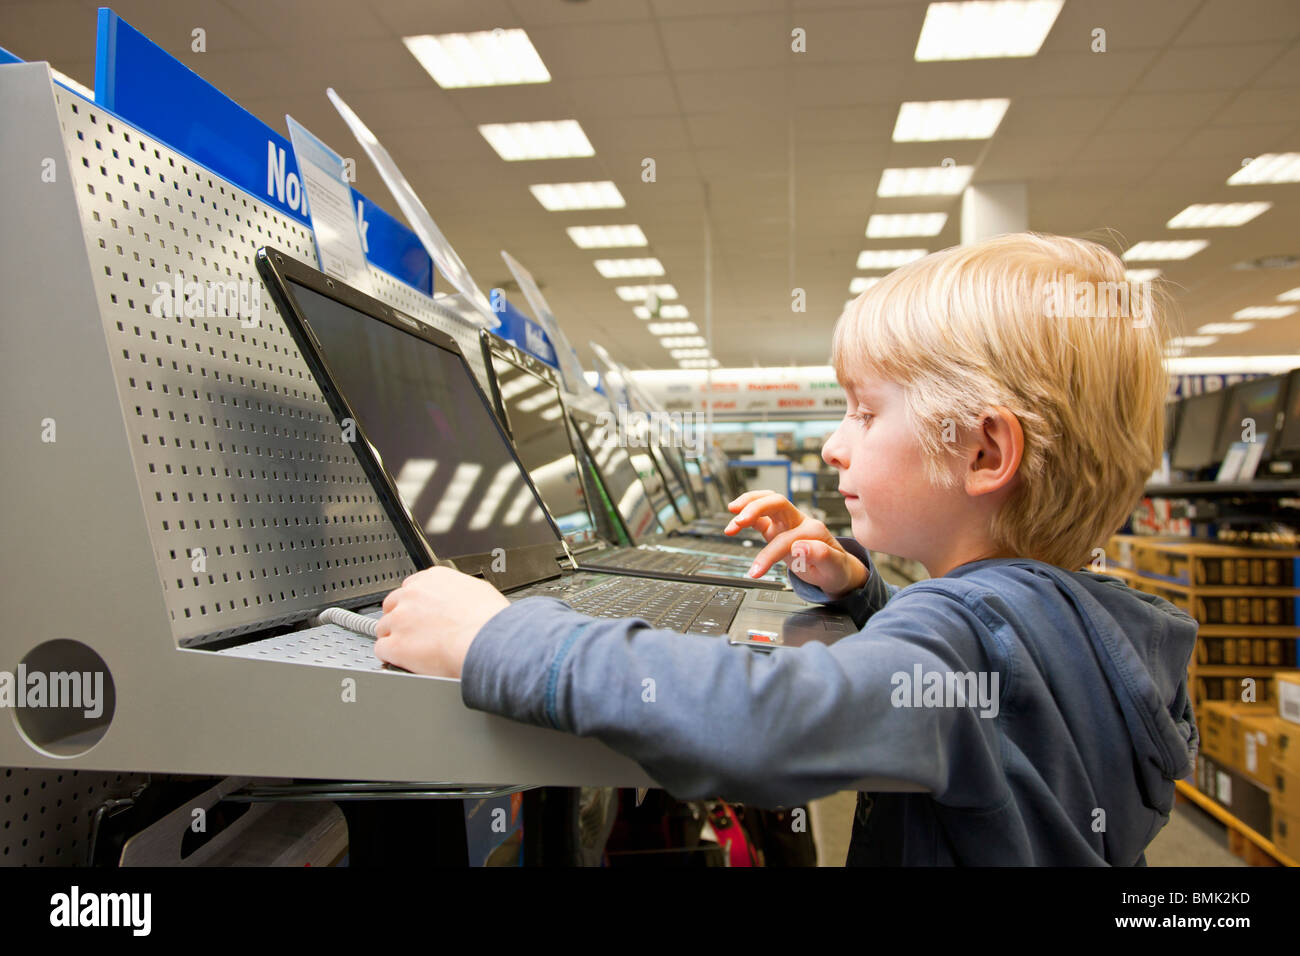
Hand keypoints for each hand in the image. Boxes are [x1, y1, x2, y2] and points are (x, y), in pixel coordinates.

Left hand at [374, 567, 509, 677]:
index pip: (411, 587)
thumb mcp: (479, 591)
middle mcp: (413, 594)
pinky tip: (401, 660)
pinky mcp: (396, 644)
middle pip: (393, 605)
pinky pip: (381, 649)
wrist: (484, 641)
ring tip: (409, 650)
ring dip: (394, 638)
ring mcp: (401, 619)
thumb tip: (463, 599)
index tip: (418, 614)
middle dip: (400, 619)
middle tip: (413, 633)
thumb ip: (460, 592)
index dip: (414, 604)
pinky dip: (390, 656)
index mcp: (433, 579)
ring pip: (384, 628)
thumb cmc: (489, 621)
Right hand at [726, 491, 867, 599]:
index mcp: (813, 530)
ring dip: (748, 504)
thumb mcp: (835, 566)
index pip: (786, 538)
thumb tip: (800, 546)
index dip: (769, 554)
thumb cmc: (835, 568)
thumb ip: (821, 554)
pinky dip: (745, 516)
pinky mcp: (776, 528)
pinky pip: (759, 516)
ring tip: (732, 515)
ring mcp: (786, 523)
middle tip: (739, 520)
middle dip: (756, 508)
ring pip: (766, 502)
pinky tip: (734, 524)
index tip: (756, 570)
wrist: (836, 569)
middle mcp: (798, 521)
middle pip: (776, 502)